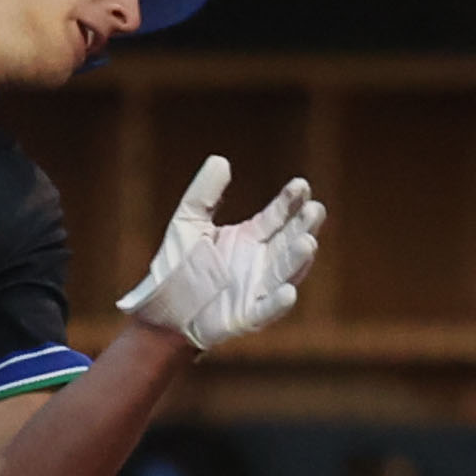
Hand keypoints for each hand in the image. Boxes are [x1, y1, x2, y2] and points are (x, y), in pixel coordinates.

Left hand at [117, 155, 325, 350]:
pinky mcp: (247, 315)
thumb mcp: (187, 223)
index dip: (291, 201)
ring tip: (307, 242)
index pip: (278, 215)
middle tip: (315, 209)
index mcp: (251, 237)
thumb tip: (220, 160)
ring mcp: (258, 288)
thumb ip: (203, 194)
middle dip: (303, 225)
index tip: (301, 185)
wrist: (160, 308)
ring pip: (285, 271)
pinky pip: (267, 309)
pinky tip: (288, 292)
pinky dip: (278, 303)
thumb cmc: (177, 265)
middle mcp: (262, 261)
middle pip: (290, 240)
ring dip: (298, 259)